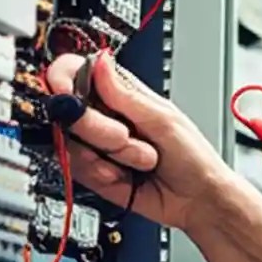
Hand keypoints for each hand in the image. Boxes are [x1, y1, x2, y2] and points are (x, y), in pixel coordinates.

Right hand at [45, 51, 230, 231]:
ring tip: (138, 158)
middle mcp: (105, 116)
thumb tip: (100, 60)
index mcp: (123, 93)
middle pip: (69, 110)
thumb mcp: (162, 120)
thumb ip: (124, 94)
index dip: (65, 80)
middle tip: (125, 136)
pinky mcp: (93, 171)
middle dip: (95, 127)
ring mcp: (97, 144)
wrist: (197, 201)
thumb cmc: (193, 157)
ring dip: (105, 153)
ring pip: (70, 140)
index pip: (78, 73)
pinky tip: (122, 175)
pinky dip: (100, 172)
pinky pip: (76, 167)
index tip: (68, 94)